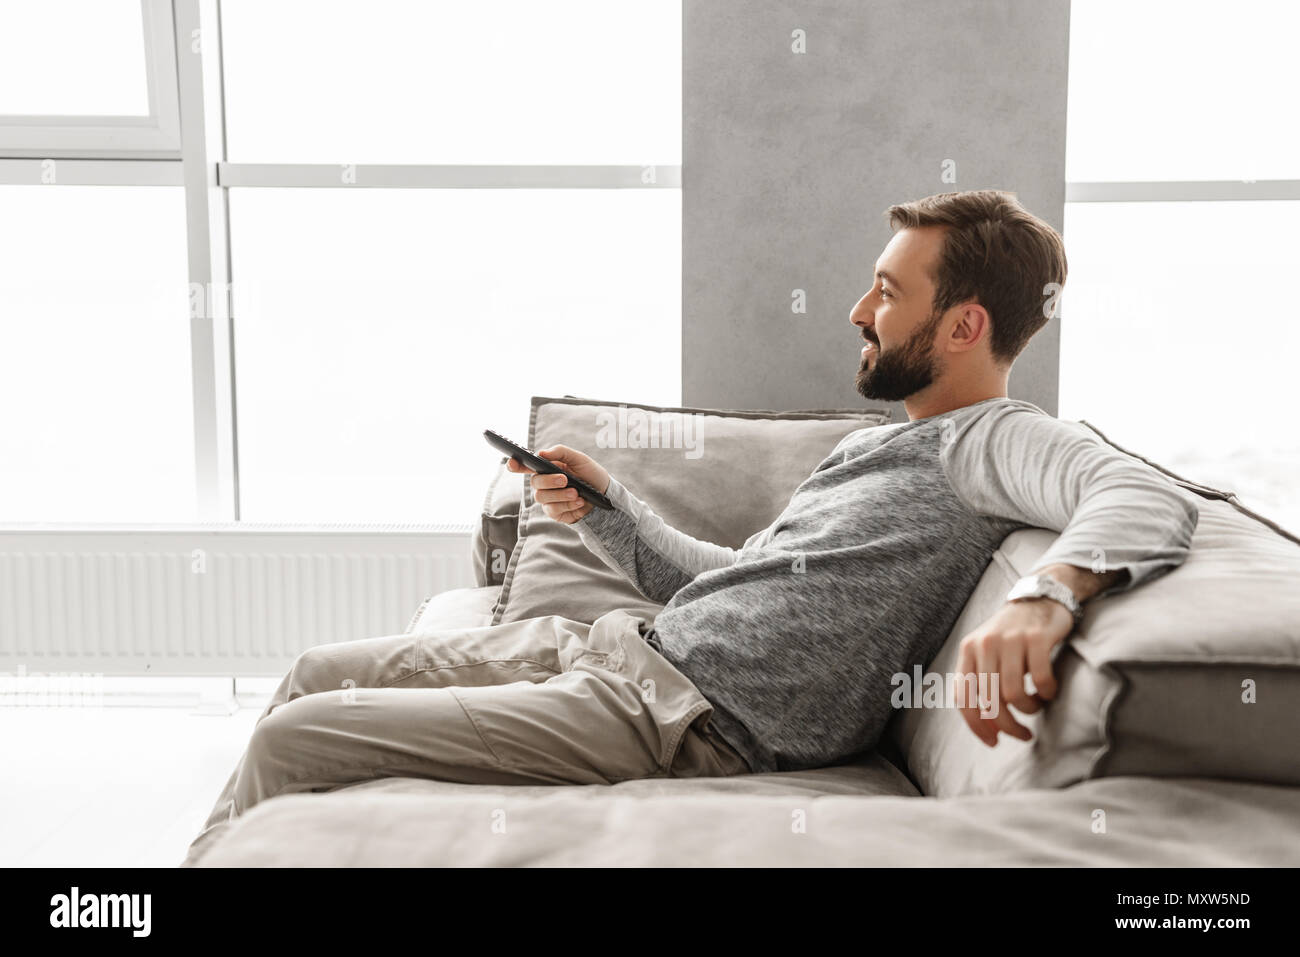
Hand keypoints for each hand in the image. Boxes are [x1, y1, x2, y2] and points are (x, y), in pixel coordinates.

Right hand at [505, 445, 610, 524]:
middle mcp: (544, 484)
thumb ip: (561, 452)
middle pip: (534, 483)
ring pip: (542, 498)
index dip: (515, 465)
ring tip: (576, 492)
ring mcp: (548, 500)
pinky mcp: (556, 513)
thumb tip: (541, 453)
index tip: (512, 463)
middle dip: (549, 481)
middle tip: (565, 480)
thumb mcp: (579, 459)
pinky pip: (554, 511)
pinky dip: (568, 505)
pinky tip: (580, 502)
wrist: (605, 494)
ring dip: (560, 495)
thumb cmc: (590, 474)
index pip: (525, 466)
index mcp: (546, 468)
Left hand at [954, 597, 1073, 746]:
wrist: (1039, 597)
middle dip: (1007, 726)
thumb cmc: (1012, 636)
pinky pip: (1040, 679)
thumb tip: (987, 727)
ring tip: (1037, 705)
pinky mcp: (1037, 638)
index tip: (993, 741)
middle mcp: (986, 644)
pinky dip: (1047, 693)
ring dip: (1029, 709)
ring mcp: (1011, 640)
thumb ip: (981, 681)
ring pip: (1014, 694)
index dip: (976, 725)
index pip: (964, 697)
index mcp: (969, 650)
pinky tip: (1049, 691)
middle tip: (1022, 735)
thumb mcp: (987, 652)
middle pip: (990, 701)